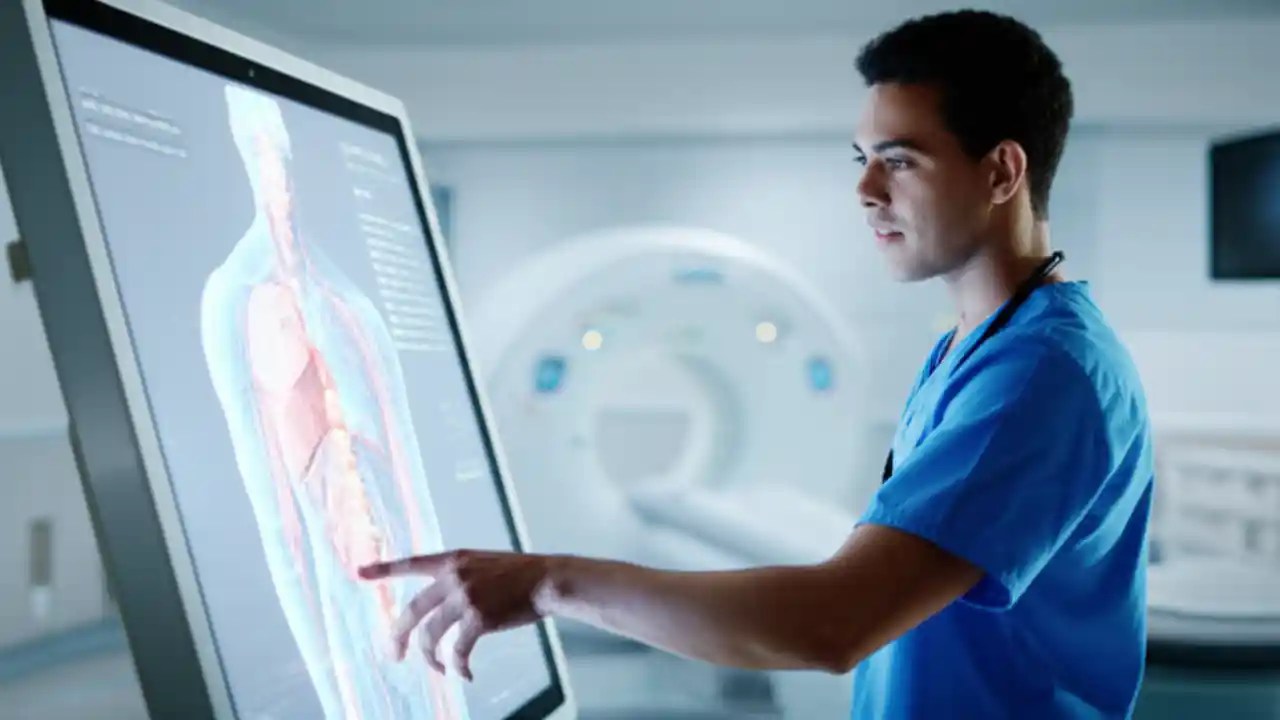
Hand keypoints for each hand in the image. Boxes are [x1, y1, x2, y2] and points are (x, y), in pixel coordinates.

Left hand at [358, 550, 552, 680]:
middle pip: (412, 610)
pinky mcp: (478, 618)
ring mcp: (465, 597)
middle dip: (399, 636)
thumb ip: (460, 576)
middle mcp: (453, 576)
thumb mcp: (484, 563)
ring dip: (432, 658)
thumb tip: (443, 600)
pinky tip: (464, 674)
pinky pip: (458, 649)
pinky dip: (459, 666)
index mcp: (453, 560)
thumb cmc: (521, 573)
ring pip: (431, 635)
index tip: (359, 572)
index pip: (412, 564)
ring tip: (440, 669)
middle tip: (394, 654)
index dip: (384, 569)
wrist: (547, 578)